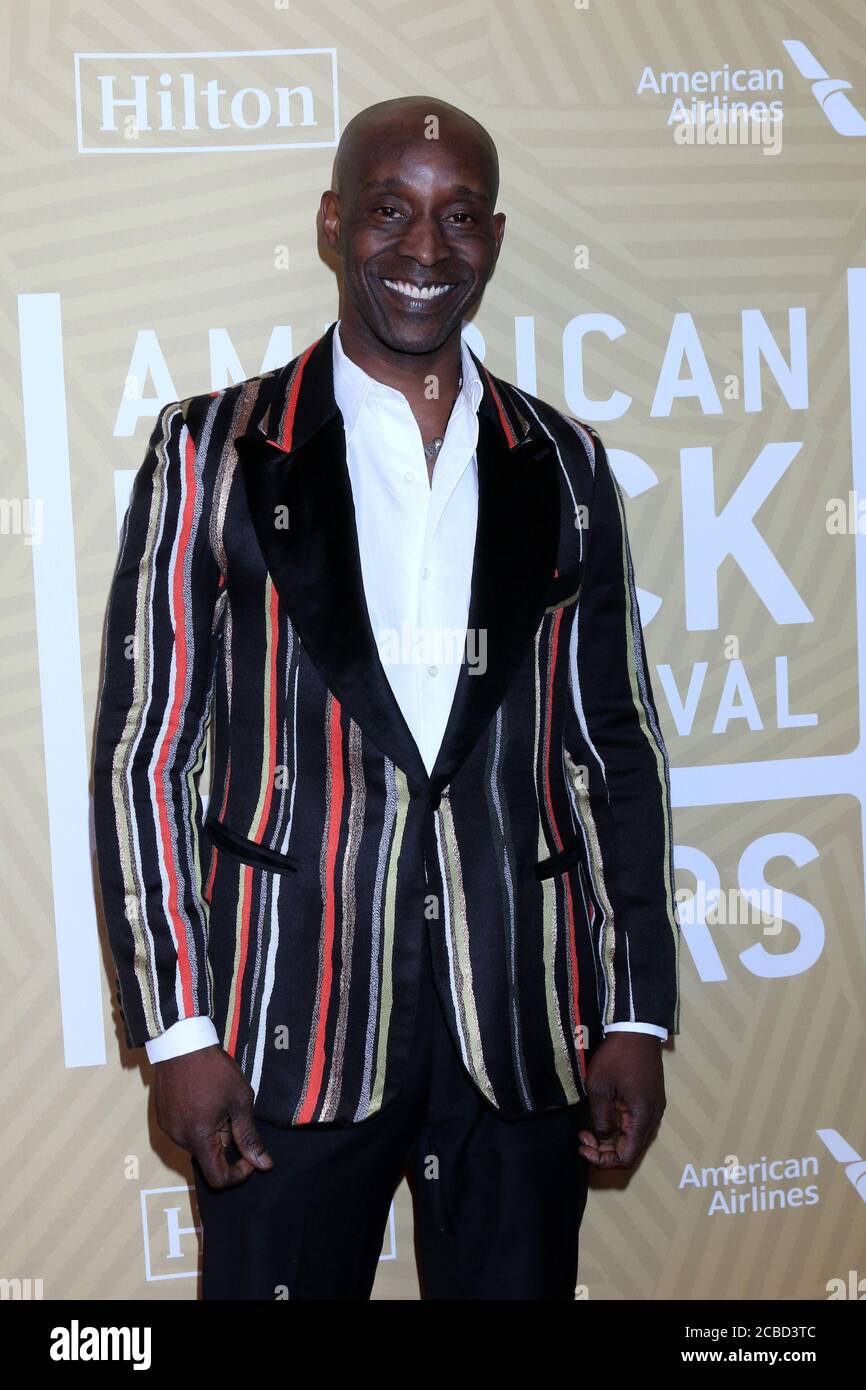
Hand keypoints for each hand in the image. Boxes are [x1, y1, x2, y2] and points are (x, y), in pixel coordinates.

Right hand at [153, 1045, 273, 1188]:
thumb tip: (263, 1164)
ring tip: (218, 1103)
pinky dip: (198, 1125)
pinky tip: (204, 1101)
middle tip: (234, 1115)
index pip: (218, 1178)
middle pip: (208, 1159)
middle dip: (226, 1143)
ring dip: (212, 1134)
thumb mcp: (240, 1101)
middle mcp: (179, 1139)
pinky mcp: (163, 1118)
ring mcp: (168, 1128)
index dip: (239, 1174)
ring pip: (197, 1145)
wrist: (182, 1044)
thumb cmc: (213, 1070)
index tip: (250, 1156)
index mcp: (198, 1138)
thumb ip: (249, 1136)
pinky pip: (185, 1132)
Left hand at [578, 1033, 665, 1168]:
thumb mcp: (599, 1088)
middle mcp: (653, 1118)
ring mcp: (654, 1109)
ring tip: (589, 1130)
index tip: (583, 1146)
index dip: (603, 1160)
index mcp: (642, 1118)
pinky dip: (620, 1129)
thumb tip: (601, 1137)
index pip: (626, 1158)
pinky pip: (636, 1125)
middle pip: (631, 1151)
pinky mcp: (651, 1100)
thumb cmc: (617, 1057)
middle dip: (604, 1152)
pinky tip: (604, 1117)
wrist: (637, 1030)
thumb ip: (600, 1118)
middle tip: (583, 1138)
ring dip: (611, 1140)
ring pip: (634, 1139)